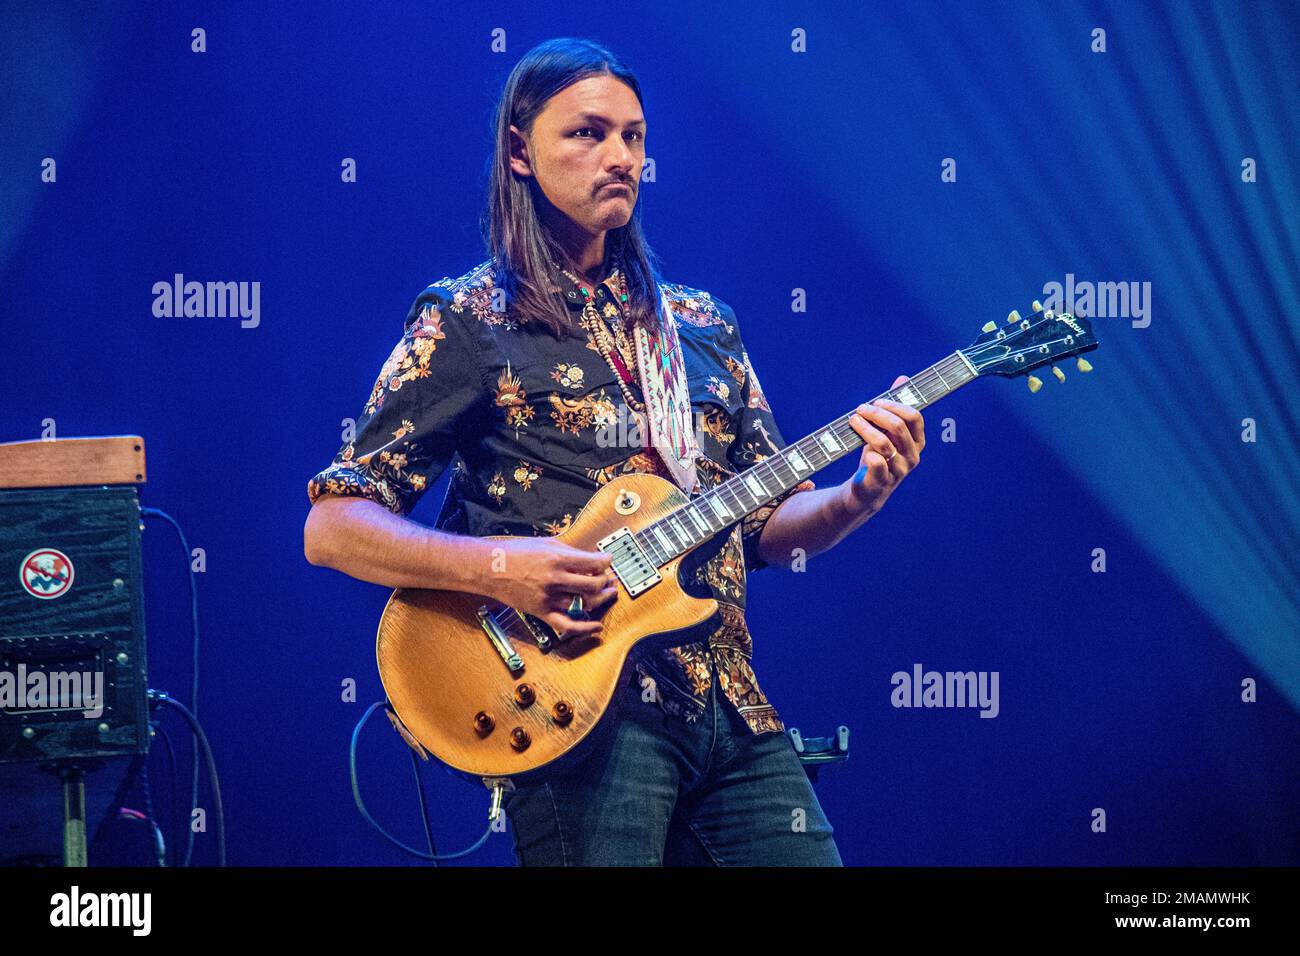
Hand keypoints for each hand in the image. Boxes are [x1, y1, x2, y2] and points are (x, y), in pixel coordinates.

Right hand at [485, 537, 616, 640]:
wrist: (490, 568)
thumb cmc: (516, 553)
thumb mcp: (545, 543)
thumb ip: (568, 551)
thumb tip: (588, 558)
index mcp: (557, 559)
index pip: (593, 563)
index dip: (606, 561)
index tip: (608, 561)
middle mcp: (555, 579)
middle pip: (593, 585)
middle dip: (606, 581)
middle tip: (609, 578)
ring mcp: (549, 598)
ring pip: (584, 604)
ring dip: (600, 599)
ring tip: (607, 594)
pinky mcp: (542, 612)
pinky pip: (567, 625)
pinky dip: (585, 628)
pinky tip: (597, 626)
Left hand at [842, 375, 925, 516]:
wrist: (865, 491)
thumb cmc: (877, 456)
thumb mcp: (886, 431)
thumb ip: (895, 406)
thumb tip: (903, 378)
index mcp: (917, 442)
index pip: (914, 417)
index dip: (894, 405)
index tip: (876, 401)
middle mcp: (911, 456)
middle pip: (898, 426)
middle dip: (876, 413)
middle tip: (860, 409)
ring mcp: (898, 471)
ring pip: (884, 443)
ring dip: (865, 428)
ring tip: (852, 421)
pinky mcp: (881, 483)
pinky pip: (878, 466)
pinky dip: (870, 456)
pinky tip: (863, 451)